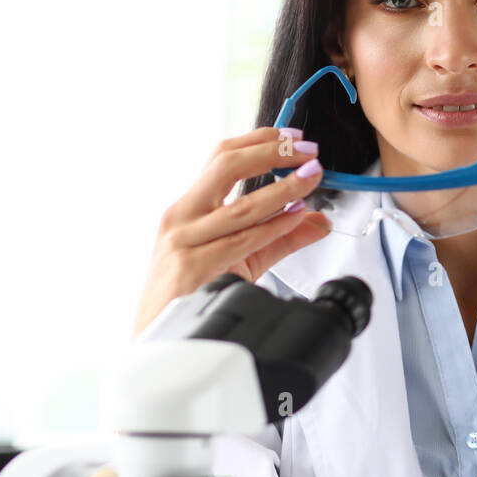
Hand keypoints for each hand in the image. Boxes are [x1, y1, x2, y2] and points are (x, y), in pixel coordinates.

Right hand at [131, 127, 331, 335]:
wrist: (158, 339)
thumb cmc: (191, 295)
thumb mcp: (242, 259)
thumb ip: (280, 237)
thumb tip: (318, 221)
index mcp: (188, 208)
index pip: (221, 157)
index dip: (260, 141)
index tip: (293, 136)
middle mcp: (181, 218)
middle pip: (226, 165)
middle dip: (272, 152)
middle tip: (309, 150)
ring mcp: (184, 242)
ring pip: (241, 205)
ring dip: (284, 188)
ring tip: (313, 177)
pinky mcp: (192, 268)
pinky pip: (241, 241)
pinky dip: (273, 225)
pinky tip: (296, 216)